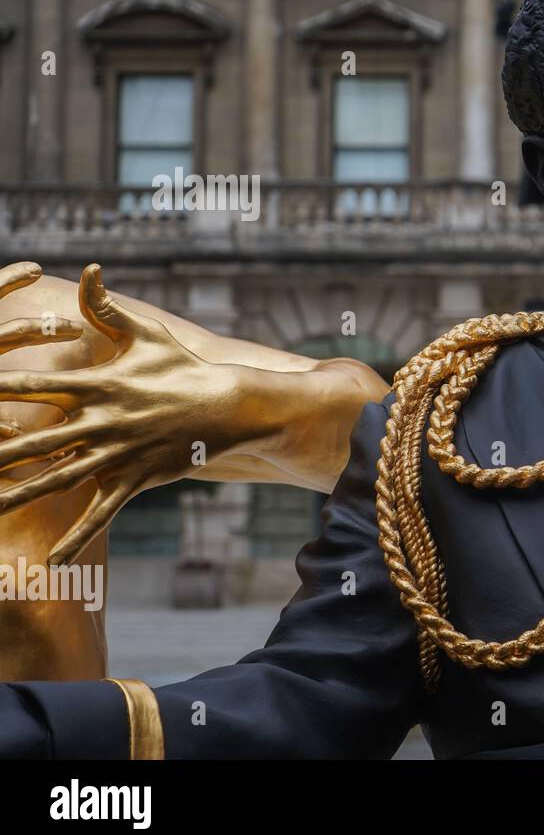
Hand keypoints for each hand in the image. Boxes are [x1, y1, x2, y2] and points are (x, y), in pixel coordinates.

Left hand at [0, 264, 275, 564]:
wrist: (231, 405)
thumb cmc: (184, 366)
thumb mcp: (146, 334)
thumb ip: (107, 309)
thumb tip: (88, 271)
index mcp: (98, 384)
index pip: (35, 385)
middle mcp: (101, 421)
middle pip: (33, 440)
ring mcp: (117, 454)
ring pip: (56, 480)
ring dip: (17, 497)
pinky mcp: (135, 479)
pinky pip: (101, 514)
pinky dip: (77, 540)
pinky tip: (53, 562)